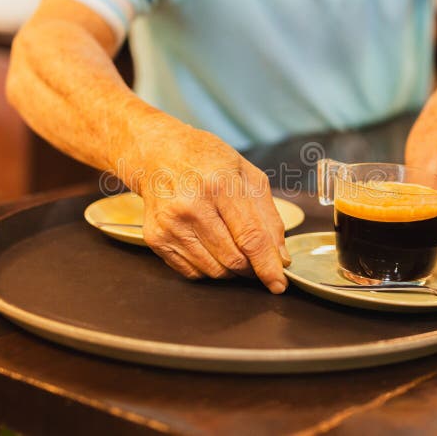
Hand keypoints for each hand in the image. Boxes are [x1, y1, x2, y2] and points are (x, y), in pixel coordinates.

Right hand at [129, 121, 289, 293]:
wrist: (158, 154)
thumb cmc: (207, 160)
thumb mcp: (247, 175)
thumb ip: (268, 216)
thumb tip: (280, 257)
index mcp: (220, 184)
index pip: (251, 238)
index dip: (268, 266)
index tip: (278, 284)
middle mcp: (191, 206)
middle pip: (233, 259)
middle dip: (252, 268)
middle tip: (257, 261)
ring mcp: (170, 224)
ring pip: (214, 271)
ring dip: (231, 269)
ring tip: (232, 247)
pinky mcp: (156, 239)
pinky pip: (193, 272)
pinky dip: (209, 267)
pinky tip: (209, 245)